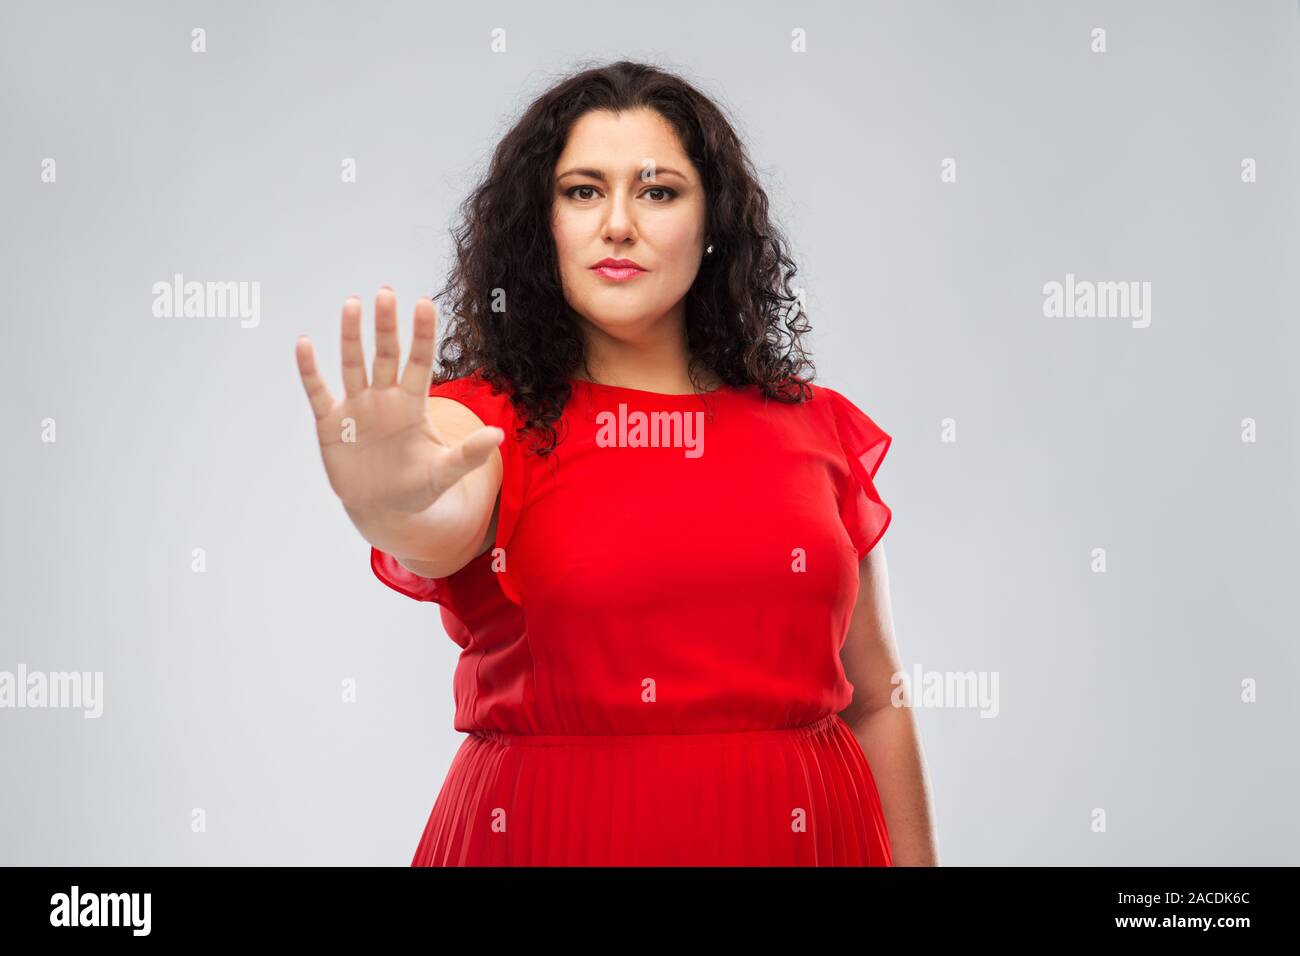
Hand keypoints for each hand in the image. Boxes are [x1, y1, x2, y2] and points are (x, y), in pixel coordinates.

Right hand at [295, 288, 502, 515]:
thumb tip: (499, 436)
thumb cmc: (418, 488)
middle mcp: (385, 398)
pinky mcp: (331, 423)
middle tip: (386, 293)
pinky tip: (304, 344)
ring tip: (353, 304)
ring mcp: (357, 408)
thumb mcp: (444, 474)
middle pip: (386, 355)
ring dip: (352, 336)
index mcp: (413, 404)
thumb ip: (468, 455)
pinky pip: (319, 391)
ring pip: (353, 364)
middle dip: (386, 326)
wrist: (383, 509)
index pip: (420, 362)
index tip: (425, 303)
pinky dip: (310, 370)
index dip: (422, 334)